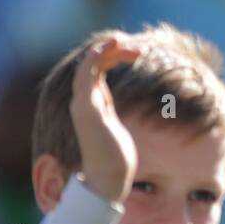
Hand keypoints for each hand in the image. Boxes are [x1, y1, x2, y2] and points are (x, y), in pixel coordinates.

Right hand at [71, 36, 142, 204]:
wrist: (106, 180)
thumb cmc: (116, 160)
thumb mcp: (119, 129)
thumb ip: (117, 116)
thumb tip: (125, 114)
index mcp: (94, 103)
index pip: (98, 67)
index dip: (115, 54)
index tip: (139, 52)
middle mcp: (84, 101)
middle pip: (93, 61)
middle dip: (115, 49)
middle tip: (141, 49)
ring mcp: (83, 104)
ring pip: (87, 63)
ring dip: (106, 48)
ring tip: (127, 42)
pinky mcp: (86, 109)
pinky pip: (85, 74)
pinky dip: (95, 56)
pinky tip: (112, 45)